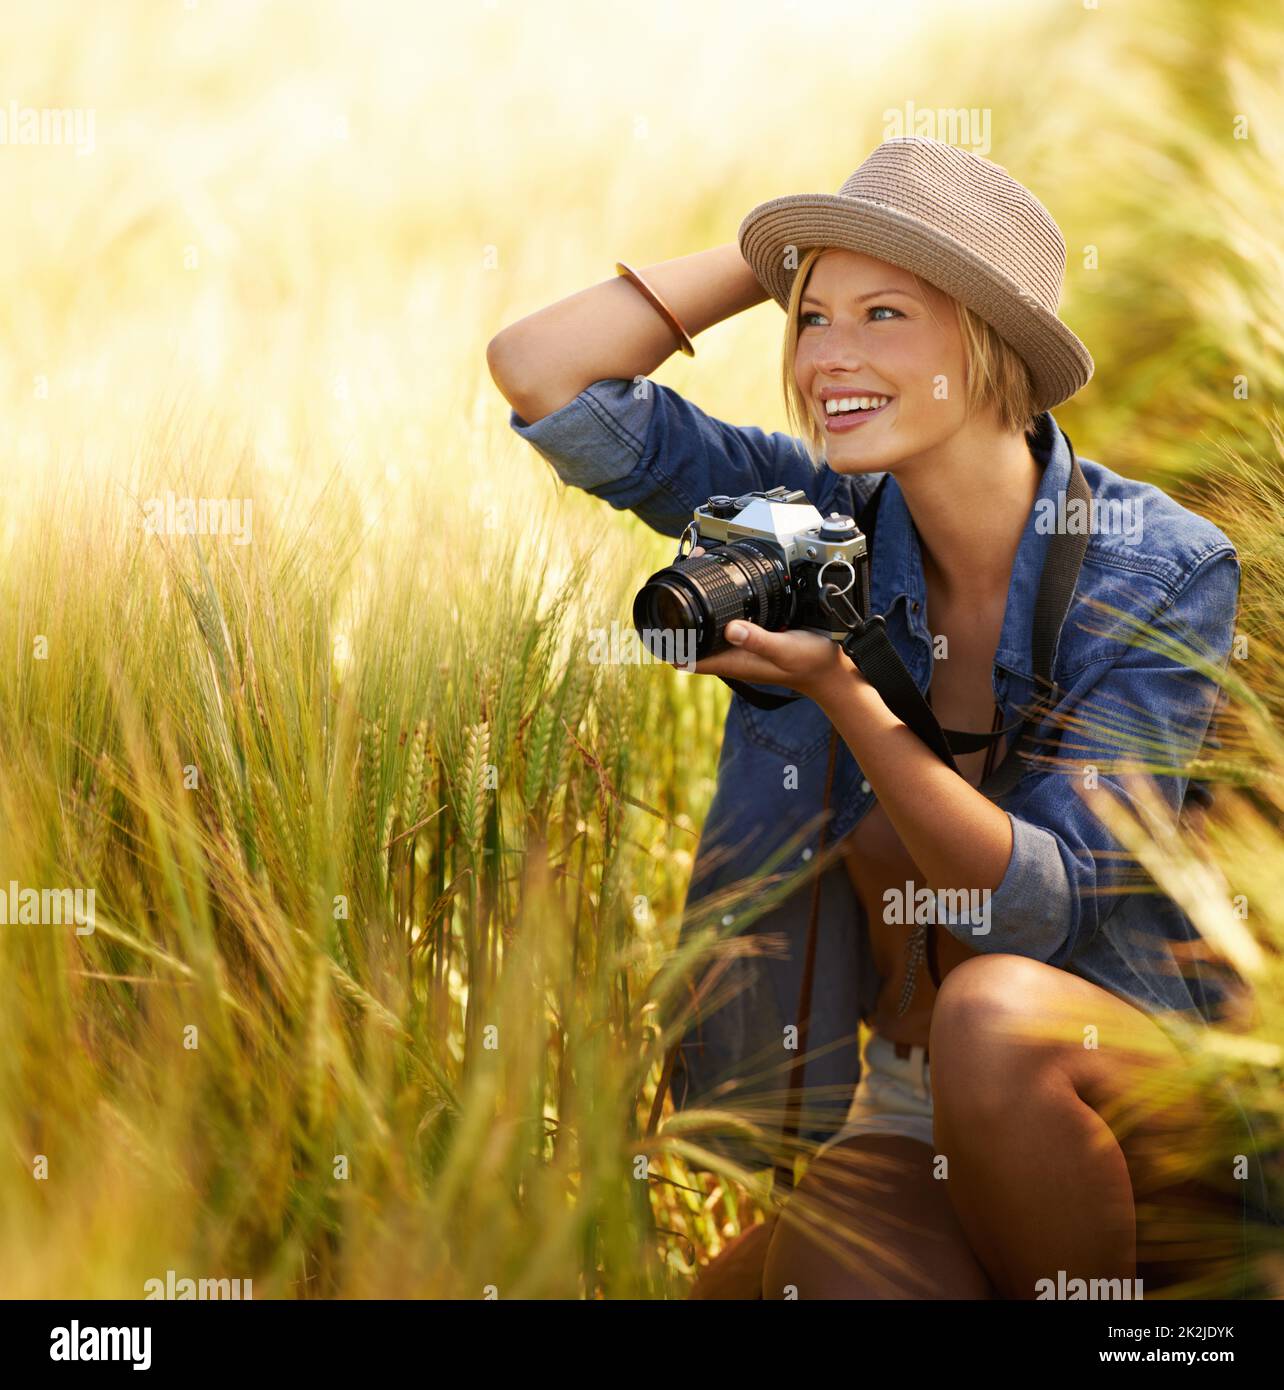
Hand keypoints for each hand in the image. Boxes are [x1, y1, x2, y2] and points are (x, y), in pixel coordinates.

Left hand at [680, 547, 857, 701]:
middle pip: (693, 637)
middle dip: (678, 616)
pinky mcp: (753, 633)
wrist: (831, 668)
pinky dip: (721, 603)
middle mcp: (732, 652)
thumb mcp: (783, 649)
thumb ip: (758, 640)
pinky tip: (723, 584)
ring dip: (697, 606)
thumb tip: (730, 628)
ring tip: (692, 572)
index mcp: (731, 661)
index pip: (688, 657)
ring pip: (709, 626)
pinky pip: (728, 619)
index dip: (668, 642)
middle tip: (673, 581)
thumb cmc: (808, 663)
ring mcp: (742, 643)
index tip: (657, 621)